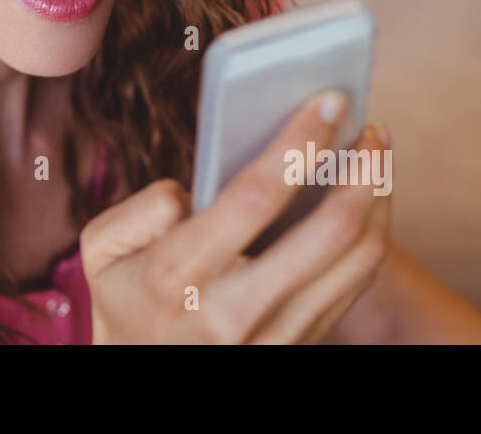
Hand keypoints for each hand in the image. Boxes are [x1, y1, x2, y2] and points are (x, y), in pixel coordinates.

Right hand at [81, 90, 390, 342]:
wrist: (143, 378)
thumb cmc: (126, 300)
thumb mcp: (102, 251)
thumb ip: (140, 207)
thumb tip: (195, 189)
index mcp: (178, 274)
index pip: (255, 196)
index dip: (298, 142)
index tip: (328, 102)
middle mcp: (234, 313)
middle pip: (330, 232)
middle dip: (362, 169)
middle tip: (373, 128)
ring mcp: (275, 339)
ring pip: (357, 261)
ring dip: (378, 200)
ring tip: (376, 158)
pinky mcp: (300, 348)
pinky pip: (354, 287)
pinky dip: (371, 236)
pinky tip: (366, 201)